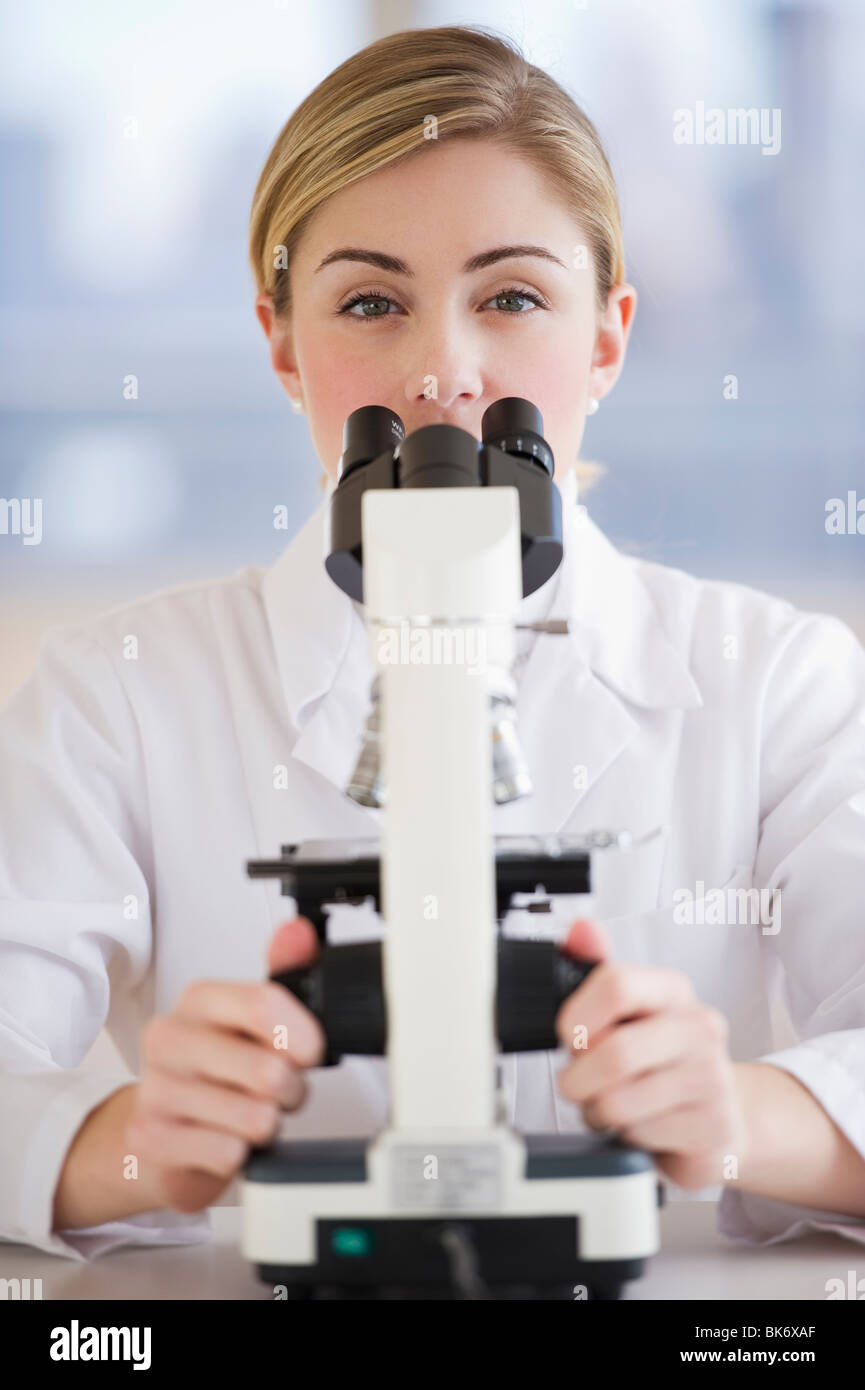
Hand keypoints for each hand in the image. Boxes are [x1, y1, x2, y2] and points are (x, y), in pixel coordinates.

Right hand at [126, 916, 324, 1212]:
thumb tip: (299, 933)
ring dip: (266, 1126)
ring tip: (249, 1116)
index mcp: (199, 1000)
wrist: (164, 1128)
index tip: (309, 1053)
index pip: (265, 1004)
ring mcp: (155, 1089)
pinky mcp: (149, 1139)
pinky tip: (224, 1141)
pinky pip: (227, 1155)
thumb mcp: (254, 1020)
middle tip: (278, 1092)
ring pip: (254, 1118)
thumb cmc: (219, 1071)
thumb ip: (284, 971)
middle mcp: (168, 1037)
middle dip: (291, 1091)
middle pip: (268, 1070)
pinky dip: (239, 1156)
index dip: (305, 1038)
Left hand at [554, 918, 747, 1189]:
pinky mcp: (714, 1128)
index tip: (567, 1035)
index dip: (576, 1018)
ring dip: (598, 1112)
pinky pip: (641, 1137)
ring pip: (620, 1102)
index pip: (617, 985)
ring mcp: (713, 1079)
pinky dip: (626, 1138)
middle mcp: (700, 1028)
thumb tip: (580, 929)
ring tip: (613, 1106)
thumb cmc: (657, 1059)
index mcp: (672, 991)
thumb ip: (595, 970)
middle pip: (615, 1054)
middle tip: (578, 1085)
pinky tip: (641, 1127)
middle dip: (578, 1079)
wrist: (719, 1114)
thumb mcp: (625, 1014)